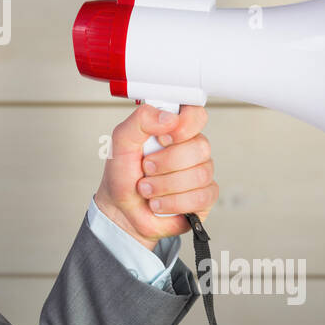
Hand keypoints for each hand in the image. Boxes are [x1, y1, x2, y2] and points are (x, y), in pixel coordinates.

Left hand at [94, 103, 217, 251]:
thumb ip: (141, 120)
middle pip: (200, 147)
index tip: (163, 138)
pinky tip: (159, 203)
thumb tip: (169, 117)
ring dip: (165, 185)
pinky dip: (173, 202)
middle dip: (166, 163)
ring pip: (200, 174)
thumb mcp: (121, 142)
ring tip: (147, 189)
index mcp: (173, 130)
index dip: (185, 125)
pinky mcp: (204, 197)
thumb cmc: (123, 175)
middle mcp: (191, 149)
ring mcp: (200, 173)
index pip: (196, 114)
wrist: (121, 210)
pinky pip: (201, 197)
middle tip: (146, 168)